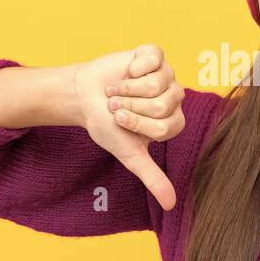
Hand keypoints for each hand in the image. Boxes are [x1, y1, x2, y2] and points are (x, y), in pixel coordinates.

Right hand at [71, 44, 186, 210]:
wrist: (84, 97)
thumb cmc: (107, 126)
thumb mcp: (129, 154)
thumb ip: (152, 177)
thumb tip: (171, 205)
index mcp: (173, 122)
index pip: (164, 126)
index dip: (137, 123)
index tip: (121, 122)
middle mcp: (174, 98)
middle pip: (160, 105)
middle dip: (130, 106)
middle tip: (117, 105)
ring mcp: (166, 75)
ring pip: (155, 83)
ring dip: (127, 88)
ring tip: (116, 91)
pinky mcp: (154, 55)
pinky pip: (153, 59)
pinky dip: (132, 68)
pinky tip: (126, 71)